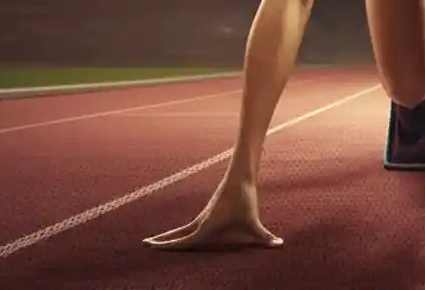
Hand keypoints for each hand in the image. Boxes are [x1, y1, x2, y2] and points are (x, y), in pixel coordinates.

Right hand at [142, 176, 282, 250]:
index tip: (152, 248)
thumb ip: (264, 236)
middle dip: (161, 241)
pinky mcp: (208, 212)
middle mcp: (200, 222)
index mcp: (206, 227)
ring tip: (155, 242)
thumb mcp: (253, 222)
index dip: (167, 245)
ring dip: (168, 235)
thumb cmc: (245, 199)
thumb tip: (279, 245)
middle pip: (176, 234)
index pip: (183, 241)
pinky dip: (179, 231)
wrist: (240, 176)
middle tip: (145, 245)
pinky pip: (189, 226)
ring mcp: (203, 217)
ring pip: (181, 229)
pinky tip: (179, 235)